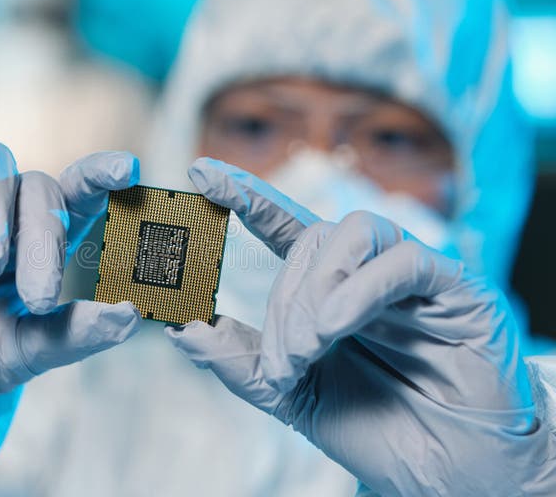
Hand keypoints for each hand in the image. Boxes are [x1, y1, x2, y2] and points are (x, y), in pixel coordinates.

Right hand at [0, 141, 141, 439]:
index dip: (102, 176)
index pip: (79, 196)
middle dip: (44, 236)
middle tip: (35, 294)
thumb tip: (131, 315)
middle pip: (39, 187)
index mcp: (39, 246)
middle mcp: (2, 215)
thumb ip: (72, 334)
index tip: (128, 170)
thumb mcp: (21, 354)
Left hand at [166, 158, 555, 494]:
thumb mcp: (291, 394)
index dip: (245, 195)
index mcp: (328, 288)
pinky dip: (359, 291)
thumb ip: (239, 361)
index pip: (283, 225)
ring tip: (312, 347)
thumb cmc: (374, 427)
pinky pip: (403, 261)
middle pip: (312, 238)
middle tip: (284, 362)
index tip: (199, 171)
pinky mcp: (457, 286)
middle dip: (286, 300)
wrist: (446, 472)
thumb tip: (180, 328)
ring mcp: (411, 274)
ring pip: (353, 232)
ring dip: (317, 291)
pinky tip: (339, 327)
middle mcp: (367, 270)